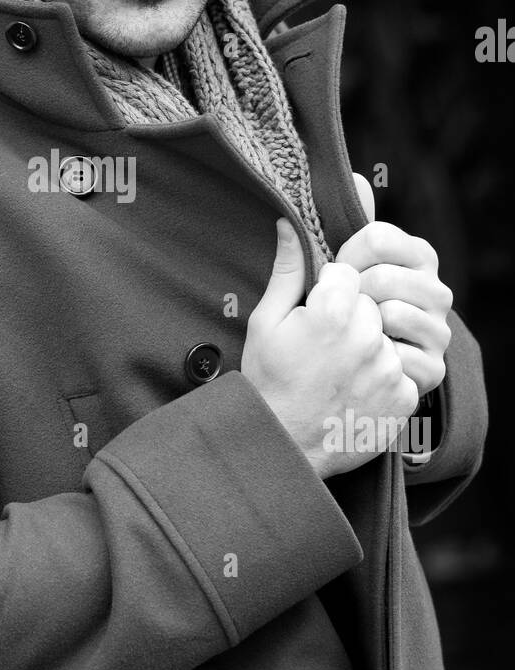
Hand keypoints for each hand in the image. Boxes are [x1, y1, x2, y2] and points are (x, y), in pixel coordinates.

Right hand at [241, 219, 418, 479]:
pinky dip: (383, 377)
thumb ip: (287, 270)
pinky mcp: (403, 395)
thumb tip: (291, 223)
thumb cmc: (267, 381)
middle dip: (351, 317)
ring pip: (387, 334)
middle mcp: (368, 336)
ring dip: (369, 346)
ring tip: (338, 370)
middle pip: (371, 302)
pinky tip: (354, 389)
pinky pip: (401, 368)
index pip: (346, 274)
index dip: (327, 292)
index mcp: (332, 311)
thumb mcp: (265, 322)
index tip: (312, 316)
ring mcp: (388, 368)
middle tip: (323, 347)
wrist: (282, 446)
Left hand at [335, 176, 452, 398]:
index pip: (378, 237)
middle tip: (340, 307)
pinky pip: (399, 356)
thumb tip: (344, 184)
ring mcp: (439, 330)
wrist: (339, 376)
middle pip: (385, 276)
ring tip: (353, 331)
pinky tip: (366, 360)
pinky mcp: (434, 369)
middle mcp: (436, 290)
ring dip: (362, 324)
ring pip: (393, 314)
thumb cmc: (336, 312)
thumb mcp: (332, 271)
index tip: (335, 270)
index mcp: (416, 256)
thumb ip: (335, 231)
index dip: (347, 254)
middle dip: (351, 292)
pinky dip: (374, 359)